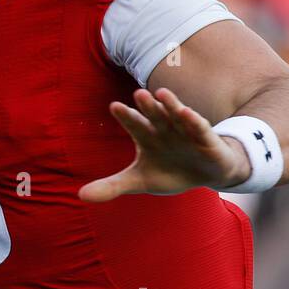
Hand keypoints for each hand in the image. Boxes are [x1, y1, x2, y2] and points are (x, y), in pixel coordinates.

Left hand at [78, 87, 250, 202]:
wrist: (207, 175)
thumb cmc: (170, 171)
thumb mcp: (139, 180)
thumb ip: (112, 186)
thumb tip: (81, 195)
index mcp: (147, 136)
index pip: (134, 124)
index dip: (125, 116)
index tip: (114, 106)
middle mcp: (164, 129)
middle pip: (153, 115)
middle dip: (146, 106)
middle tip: (138, 94)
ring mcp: (185, 131)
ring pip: (175, 115)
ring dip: (170, 105)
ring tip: (161, 93)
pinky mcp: (206, 137)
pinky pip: (199, 127)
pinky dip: (192, 120)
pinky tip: (186, 113)